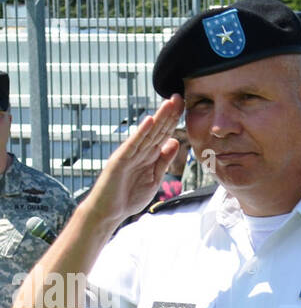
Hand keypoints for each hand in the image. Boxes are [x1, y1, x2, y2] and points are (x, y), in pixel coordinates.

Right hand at [82, 95, 184, 228]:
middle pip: (157, 130)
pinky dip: (141, 132)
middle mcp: (139, 151)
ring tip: (169, 103)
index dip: (173, 121)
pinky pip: (133, 144)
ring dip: (159, 118)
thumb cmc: (129, 196)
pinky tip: (150, 120)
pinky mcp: (120, 160)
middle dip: (169, 114)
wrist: (109, 211)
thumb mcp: (154, 178)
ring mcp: (129, 154)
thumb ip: (164, 160)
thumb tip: (175, 141)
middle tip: (179, 96)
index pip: (163, 134)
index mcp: (148, 155)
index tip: (185, 107)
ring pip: (147, 133)